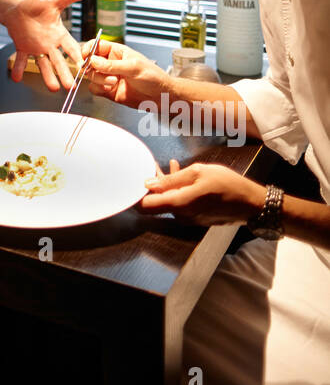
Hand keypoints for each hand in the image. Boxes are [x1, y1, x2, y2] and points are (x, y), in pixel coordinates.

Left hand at [6, 0, 91, 87]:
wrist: (19, 8)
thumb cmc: (38, 5)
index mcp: (59, 33)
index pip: (70, 46)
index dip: (76, 55)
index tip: (83, 66)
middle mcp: (50, 44)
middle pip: (59, 61)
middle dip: (65, 74)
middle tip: (71, 87)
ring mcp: (36, 48)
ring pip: (43, 64)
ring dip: (48, 76)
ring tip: (54, 88)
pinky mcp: (22, 47)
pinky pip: (21, 59)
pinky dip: (19, 68)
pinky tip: (17, 78)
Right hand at [82, 38, 168, 108]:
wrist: (160, 97)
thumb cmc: (153, 77)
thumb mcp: (133, 67)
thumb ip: (112, 65)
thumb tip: (93, 60)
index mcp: (116, 51)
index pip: (96, 45)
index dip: (88, 49)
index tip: (87, 55)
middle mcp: (109, 63)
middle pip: (89, 61)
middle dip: (92, 66)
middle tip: (97, 70)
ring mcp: (107, 76)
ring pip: (90, 75)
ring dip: (98, 79)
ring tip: (113, 82)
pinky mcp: (107, 90)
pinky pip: (94, 88)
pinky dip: (98, 89)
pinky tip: (109, 89)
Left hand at [141, 159, 265, 225]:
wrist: (251, 204)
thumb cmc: (227, 185)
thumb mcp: (199, 172)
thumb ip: (172, 179)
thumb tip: (148, 184)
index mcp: (178, 204)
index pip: (144, 206)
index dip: (135, 194)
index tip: (134, 179)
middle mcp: (180, 216)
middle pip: (156, 203)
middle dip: (153, 185)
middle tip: (154, 166)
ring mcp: (189, 219)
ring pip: (169, 202)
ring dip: (167, 185)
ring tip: (172, 166)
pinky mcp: (196, 218)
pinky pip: (180, 205)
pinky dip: (178, 191)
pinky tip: (182, 175)